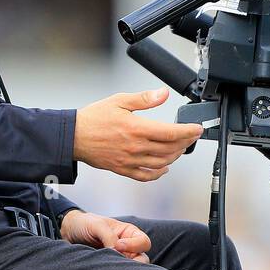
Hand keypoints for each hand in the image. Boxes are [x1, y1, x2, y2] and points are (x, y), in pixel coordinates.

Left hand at [60, 210, 151, 261]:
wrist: (67, 232)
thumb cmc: (84, 224)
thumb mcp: (97, 225)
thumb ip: (109, 236)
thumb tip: (117, 252)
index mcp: (129, 233)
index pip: (144, 242)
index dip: (134, 245)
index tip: (118, 245)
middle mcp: (128, 247)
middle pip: (142, 259)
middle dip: (135, 263)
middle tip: (119, 264)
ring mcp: (119, 258)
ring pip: (132, 269)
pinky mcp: (109, 268)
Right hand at [74, 88, 202, 181]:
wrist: (71, 136)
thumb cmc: (93, 118)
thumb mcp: (119, 101)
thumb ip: (144, 99)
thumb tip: (163, 94)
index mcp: (137, 128)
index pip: (171, 133)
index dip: (188, 132)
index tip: (198, 129)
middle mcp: (136, 147)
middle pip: (170, 149)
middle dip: (185, 143)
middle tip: (191, 137)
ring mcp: (129, 160)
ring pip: (161, 163)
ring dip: (174, 157)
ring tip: (180, 148)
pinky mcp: (122, 169)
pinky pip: (145, 176)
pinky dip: (158, 173)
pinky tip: (164, 168)